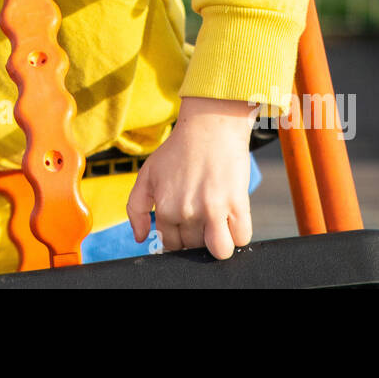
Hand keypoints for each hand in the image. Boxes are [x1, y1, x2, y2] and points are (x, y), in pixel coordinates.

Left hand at [126, 97, 257, 259]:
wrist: (209, 126)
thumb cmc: (178, 150)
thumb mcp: (147, 175)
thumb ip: (136, 208)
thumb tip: (140, 238)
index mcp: (165, 208)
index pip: (171, 245)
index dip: (179, 239)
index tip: (185, 228)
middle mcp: (187, 213)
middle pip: (194, 249)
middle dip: (197, 239)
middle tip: (202, 217)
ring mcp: (213, 210)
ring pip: (220, 251)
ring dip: (220, 243)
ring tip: (218, 224)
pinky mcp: (237, 204)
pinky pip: (242, 238)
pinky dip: (239, 233)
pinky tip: (232, 217)